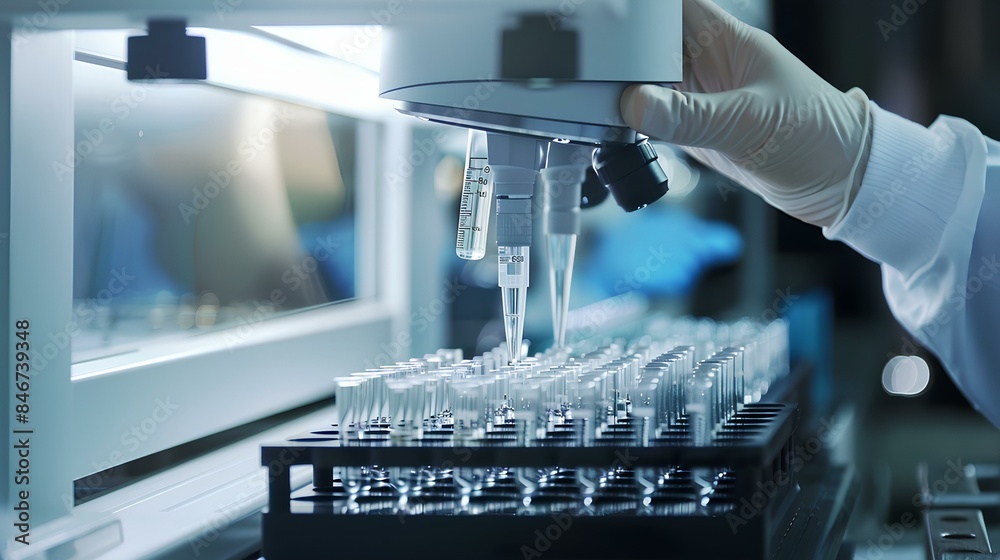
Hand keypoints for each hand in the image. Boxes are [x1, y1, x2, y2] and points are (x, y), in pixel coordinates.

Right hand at [621, 0, 871, 227]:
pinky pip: (652, 120)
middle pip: (648, 45)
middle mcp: (708, 65)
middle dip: (619, 55)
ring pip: (645, 83)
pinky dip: (632, 124)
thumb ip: (689, 115)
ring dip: (622, 91)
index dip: (637, 11)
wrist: (839, 180)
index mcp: (728, 41)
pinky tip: (617, 128)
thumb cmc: (818, 135)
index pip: (671, 8)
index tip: (603, 20)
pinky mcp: (695, 131)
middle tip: (592, 72)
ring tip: (598, 100)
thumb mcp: (749, 123)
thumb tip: (634, 105)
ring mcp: (699, 98)